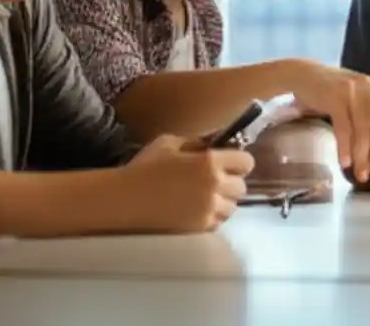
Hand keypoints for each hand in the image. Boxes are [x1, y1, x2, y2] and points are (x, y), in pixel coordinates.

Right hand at [117, 135, 253, 232]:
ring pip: (233, 206)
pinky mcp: (200, 227)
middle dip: (231, 182)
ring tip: (205, 197)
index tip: (229, 163)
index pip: (246, 162)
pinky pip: (219, 222)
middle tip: (214, 181)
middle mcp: (215, 186)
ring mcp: (208, 209)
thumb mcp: (169, 143)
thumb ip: (197, 142)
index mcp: (210, 162)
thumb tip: (216, 143)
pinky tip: (197, 210)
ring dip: (223, 201)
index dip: (239, 162)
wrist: (123, 201)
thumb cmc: (144, 168)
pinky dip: (213, 216)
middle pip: (241, 187)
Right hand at [288, 61, 369, 180]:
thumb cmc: (331, 93)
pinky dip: (345, 147)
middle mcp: (368, 90)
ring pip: (363, 129)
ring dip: (363, 155)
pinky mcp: (335, 98)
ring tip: (361, 174)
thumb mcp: (355, 102)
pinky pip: (344, 128)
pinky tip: (345, 163)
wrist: (302, 74)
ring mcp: (352, 92)